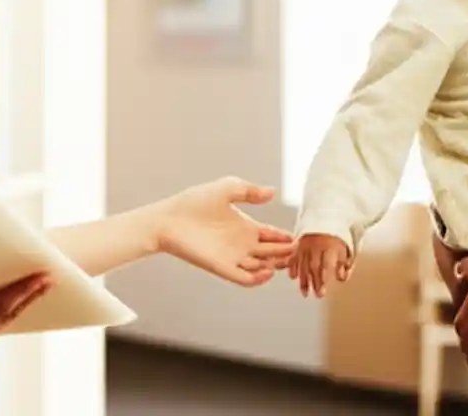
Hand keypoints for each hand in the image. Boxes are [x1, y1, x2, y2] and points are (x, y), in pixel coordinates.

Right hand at [0, 273, 52, 383]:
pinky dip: (16, 304)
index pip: (1, 307)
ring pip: (10, 314)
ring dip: (28, 299)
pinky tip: (21, 297)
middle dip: (33, 294)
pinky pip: (2, 316)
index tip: (39, 277)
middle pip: (13, 311)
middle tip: (52, 277)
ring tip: (44, 283)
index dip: (21, 291)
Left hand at [154, 176, 296, 286]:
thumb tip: (272, 192)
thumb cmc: (194, 202)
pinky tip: (268, 271)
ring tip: (285, 261)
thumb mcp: (226, 189)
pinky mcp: (223, 268)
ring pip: (262, 268)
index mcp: (245, 227)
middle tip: (299, 252)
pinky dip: (259, 279)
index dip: (286, 238)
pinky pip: (245, 279)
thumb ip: (249, 191)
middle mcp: (242, 244)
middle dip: (286, 254)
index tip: (299, 237)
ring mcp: (233, 257)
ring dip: (276, 266)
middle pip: (272, 254)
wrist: (168, 220)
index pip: (272, 236)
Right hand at [288, 233, 351, 297]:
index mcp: (330, 245)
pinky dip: (292, 267)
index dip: (325, 278)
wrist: (327, 216)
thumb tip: (341, 278)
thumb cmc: (338, 235)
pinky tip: (293, 277)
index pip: (327, 264)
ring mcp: (306, 244)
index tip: (325, 290)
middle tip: (318, 295)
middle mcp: (316, 245)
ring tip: (305, 293)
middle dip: (315, 282)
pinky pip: (293, 256)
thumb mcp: (347, 247)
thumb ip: (345, 263)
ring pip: (303, 263)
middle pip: (314, 266)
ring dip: (303, 280)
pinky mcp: (298, 243)